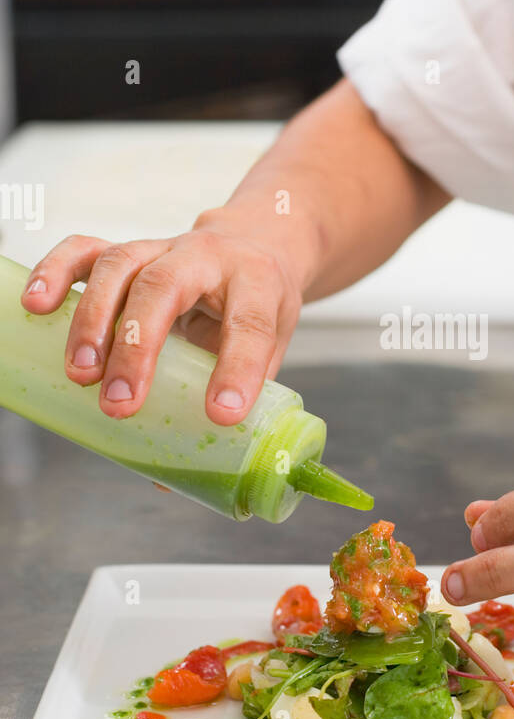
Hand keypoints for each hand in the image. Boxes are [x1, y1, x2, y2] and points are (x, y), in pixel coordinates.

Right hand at [20, 210, 310, 422]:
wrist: (257, 241)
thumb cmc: (260, 302)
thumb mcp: (270, 347)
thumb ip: (229, 406)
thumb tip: (169, 478)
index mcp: (258, 283)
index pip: (249, 324)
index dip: (237, 369)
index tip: (220, 415)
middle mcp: (206, 257)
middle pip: (165, 288)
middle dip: (137, 348)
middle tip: (120, 403)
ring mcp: (163, 248)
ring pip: (120, 266)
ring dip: (92, 320)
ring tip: (79, 372)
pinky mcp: (129, 251)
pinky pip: (85, 251)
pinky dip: (55, 273)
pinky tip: (37, 304)